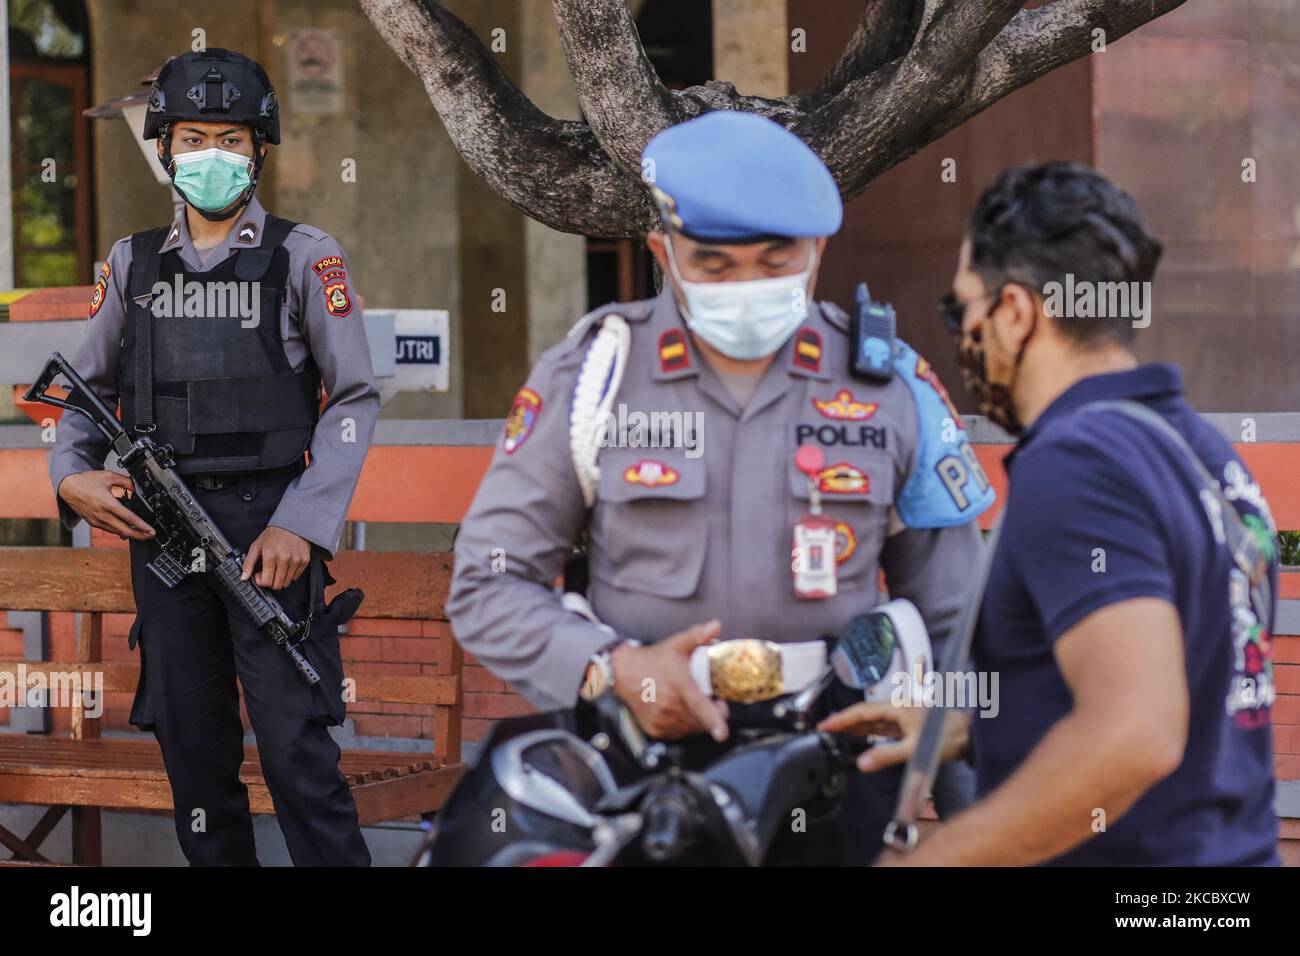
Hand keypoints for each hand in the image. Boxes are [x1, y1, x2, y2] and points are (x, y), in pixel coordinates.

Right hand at [57, 471, 154, 540]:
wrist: (67, 486)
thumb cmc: (86, 481)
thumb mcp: (109, 476)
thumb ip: (126, 482)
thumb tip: (138, 487)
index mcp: (108, 503)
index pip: (129, 518)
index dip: (142, 526)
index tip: (151, 530)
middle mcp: (102, 514)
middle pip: (124, 530)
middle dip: (139, 535)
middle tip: (150, 536)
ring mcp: (96, 520)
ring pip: (116, 532)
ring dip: (130, 534)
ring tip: (141, 534)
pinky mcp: (92, 523)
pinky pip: (109, 530)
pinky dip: (119, 531)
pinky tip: (126, 531)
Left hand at [242, 526, 310, 589]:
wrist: (292, 524)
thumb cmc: (274, 534)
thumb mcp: (256, 546)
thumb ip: (248, 563)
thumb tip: (244, 577)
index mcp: (270, 555)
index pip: (266, 581)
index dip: (261, 581)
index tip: (260, 575)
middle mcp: (284, 559)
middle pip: (277, 585)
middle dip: (270, 582)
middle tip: (268, 572)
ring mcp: (296, 560)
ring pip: (287, 583)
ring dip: (280, 579)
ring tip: (277, 568)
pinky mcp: (304, 561)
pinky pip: (296, 577)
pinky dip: (290, 574)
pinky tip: (286, 566)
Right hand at [610, 621, 728, 741]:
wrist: (623, 673)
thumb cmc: (652, 660)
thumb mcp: (676, 644)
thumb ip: (697, 636)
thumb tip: (715, 625)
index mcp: (679, 685)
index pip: (700, 707)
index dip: (714, 721)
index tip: (722, 733)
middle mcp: (670, 705)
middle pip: (701, 720)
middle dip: (713, 713)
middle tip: (712, 699)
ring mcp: (661, 719)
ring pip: (691, 728)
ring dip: (698, 720)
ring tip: (694, 703)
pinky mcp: (655, 728)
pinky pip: (678, 733)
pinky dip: (684, 725)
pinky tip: (681, 711)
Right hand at [818, 701, 970, 772]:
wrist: (970, 737)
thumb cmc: (947, 735)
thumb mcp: (914, 748)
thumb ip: (886, 755)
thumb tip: (862, 763)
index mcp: (896, 707)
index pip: (861, 712)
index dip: (840, 718)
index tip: (823, 724)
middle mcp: (897, 709)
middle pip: (864, 714)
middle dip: (844, 721)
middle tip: (824, 729)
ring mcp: (902, 718)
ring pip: (872, 721)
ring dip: (855, 727)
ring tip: (837, 733)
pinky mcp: (907, 727)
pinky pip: (882, 728)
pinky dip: (869, 733)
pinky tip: (862, 738)